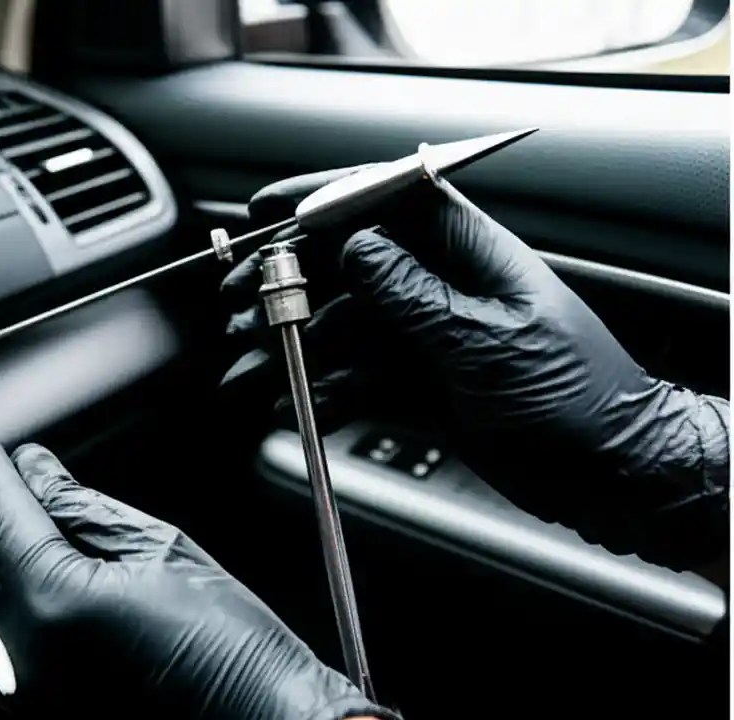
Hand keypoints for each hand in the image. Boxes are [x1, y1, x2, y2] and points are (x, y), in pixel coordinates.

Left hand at [0, 423, 394, 719]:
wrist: (259, 716)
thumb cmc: (227, 642)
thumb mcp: (158, 548)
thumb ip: (82, 506)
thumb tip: (35, 470)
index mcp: (55, 601)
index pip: (3, 515)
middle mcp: (27, 651)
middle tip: (4, 474)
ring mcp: (30, 686)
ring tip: (17, 520)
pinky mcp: (40, 704)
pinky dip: (4, 601)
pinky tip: (24, 577)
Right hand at [222, 172, 728, 570]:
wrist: (610, 472)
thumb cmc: (577, 396)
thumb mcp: (485, 337)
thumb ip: (412, 294)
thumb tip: (356, 248)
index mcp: (469, 251)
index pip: (385, 199)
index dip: (320, 198)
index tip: (265, 211)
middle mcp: (442, 286)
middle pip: (348, 266)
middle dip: (288, 283)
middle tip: (239, 303)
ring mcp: (428, 337)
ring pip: (342, 329)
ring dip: (294, 347)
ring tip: (248, 370)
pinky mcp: (420, 385)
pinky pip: (355, 379)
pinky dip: (321, 390)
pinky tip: (291, 403)